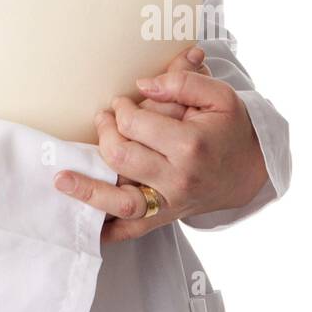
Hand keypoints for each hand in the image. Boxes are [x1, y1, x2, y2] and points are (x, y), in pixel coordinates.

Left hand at [52, 47, 269, 242]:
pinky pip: (132, 230)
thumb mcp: (219, 96)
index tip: (122, 103)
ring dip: (88, 191)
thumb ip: (182, 82)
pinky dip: (109, 230)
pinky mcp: (165, 217)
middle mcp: (178, 179)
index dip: (122, 109)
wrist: (249, 170)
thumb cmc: (229, 129)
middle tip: (104, 119)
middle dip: (104, 133)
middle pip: (122, 159)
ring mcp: (170, 203)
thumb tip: (143, 85)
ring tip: (62, 180)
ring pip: (122, 203)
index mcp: (191, 146)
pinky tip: (88, 223)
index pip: (137, 124)